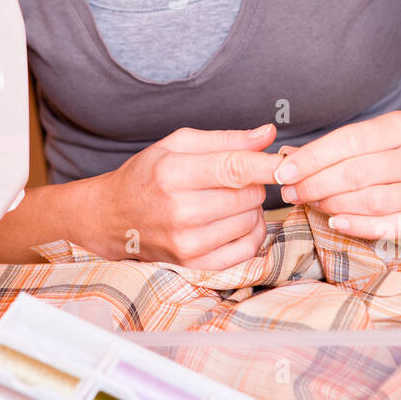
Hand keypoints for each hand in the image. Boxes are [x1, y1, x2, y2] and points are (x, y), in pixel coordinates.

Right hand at [97, 124, 283, 269]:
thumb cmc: (147, 175)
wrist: (112, 218)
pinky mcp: (195, 265)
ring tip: (230, 200)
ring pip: (251, 221)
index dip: (267, 164)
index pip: (234, 168)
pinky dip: (251, 233)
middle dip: (253, 184)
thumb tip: (268, 135)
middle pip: (249, 195)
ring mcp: (187, 242)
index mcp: (172, 173)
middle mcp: (179, 210)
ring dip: (252, 208)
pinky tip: (237, 221)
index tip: (288, 162)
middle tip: (235, 180)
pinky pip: (246, 250)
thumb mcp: (177, 145)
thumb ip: (226, 139)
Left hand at [272, 110, 400, 245]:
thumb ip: (337, 149)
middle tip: (291, 191)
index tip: (285, 170)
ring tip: (310, 203)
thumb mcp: (376, 142)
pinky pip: (387, 226)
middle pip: (357, 171)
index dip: (313, 157)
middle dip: (316, 183)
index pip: (350, 140)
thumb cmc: (398, 161)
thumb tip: (289, 160)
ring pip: (371, 200)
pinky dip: (357, 225)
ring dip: (332, 204)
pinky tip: (335, 222)